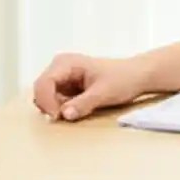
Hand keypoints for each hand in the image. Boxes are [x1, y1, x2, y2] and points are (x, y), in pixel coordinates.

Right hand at [32, 53, 150, 121]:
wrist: (138, 76)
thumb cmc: (124, 78)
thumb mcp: (105, 93)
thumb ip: (84, 103)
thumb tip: (65, 114)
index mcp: (66, 63)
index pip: (43, 83)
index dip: (46, 102)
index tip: (57, 116)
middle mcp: (60, 68)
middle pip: (41, 92)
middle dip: (52, 106)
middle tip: (71, 114)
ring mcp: (62, 77)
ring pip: (47, 99)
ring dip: (58, 108)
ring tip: (81, 106)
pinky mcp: (66, 87)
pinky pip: (56, 102)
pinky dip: (64, 108)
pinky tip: (81, 106)